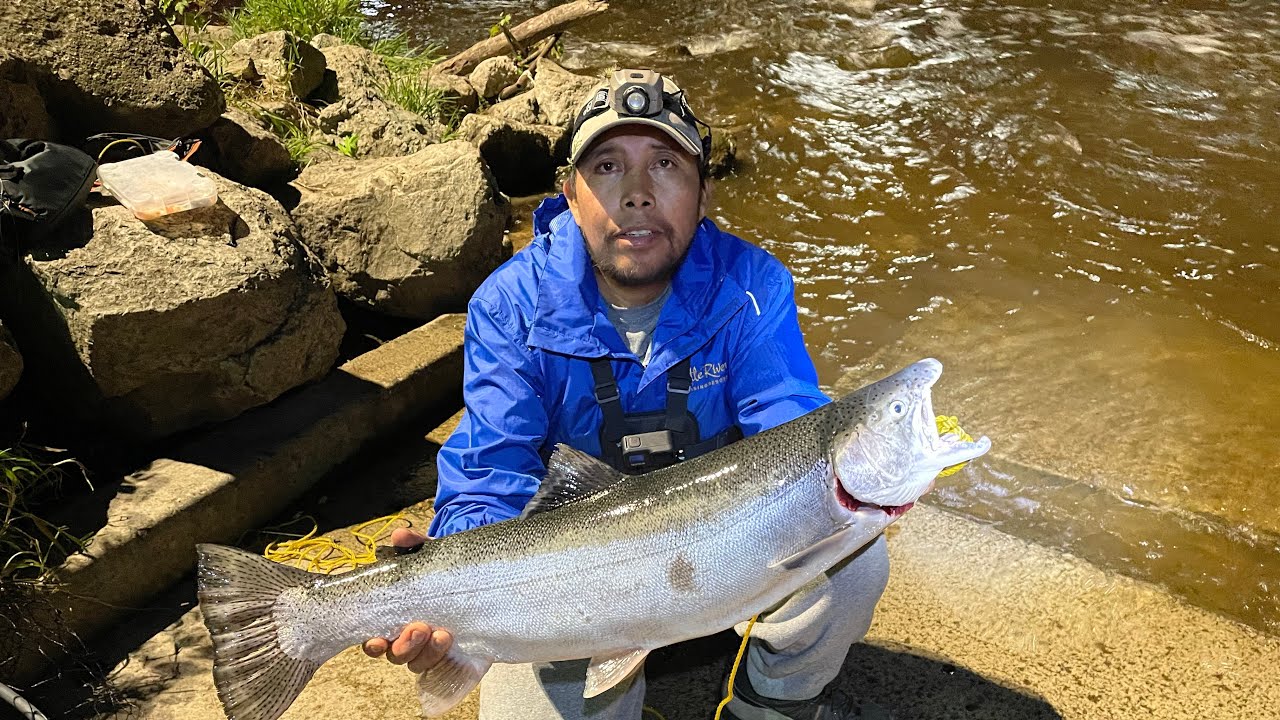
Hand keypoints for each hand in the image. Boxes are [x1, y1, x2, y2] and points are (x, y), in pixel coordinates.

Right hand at [361, 528, 454, 672]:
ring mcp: (433, 651)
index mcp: (396, 619)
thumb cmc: (444, 573)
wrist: (484, 583)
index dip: (372, 644)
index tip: (377, 639)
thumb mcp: (431, 556)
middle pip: (397, 655)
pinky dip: (448, 659)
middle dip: (404, 646)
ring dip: (428, 651)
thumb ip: (415, 545)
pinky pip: (447, 668)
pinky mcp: (457, 657)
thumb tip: (399, 535)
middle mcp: (410, 640)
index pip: (375, 640)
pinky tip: (455, 645)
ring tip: (442, 634)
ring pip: (420, 663)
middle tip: (418, 628)